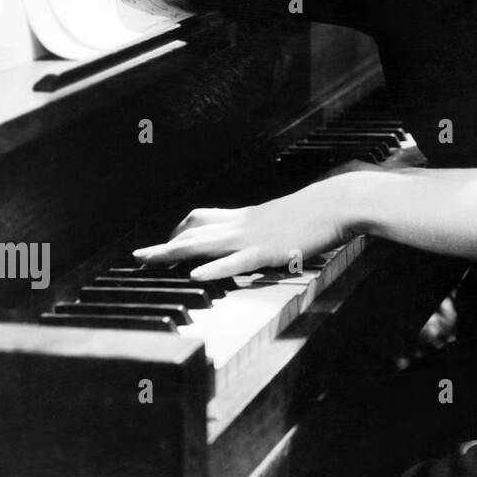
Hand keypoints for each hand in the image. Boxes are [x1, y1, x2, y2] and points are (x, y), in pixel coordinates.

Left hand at [132, 177, 353, 279]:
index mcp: (248, 216)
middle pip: (193, 231)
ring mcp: (252, 238)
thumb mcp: (289, 216)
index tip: (165, 241)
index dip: (180, 230)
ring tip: (146, 260)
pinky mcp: (266, 251)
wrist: (338, 203)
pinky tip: (195, 274)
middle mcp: (242, 224)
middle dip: (163, 245)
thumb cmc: (320, 210)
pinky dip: (212, 268)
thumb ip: (272, 225)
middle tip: (138, 256)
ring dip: (171, 252)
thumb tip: (267, 234)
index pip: (203, 219)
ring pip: (203, 244)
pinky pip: (234, 261)